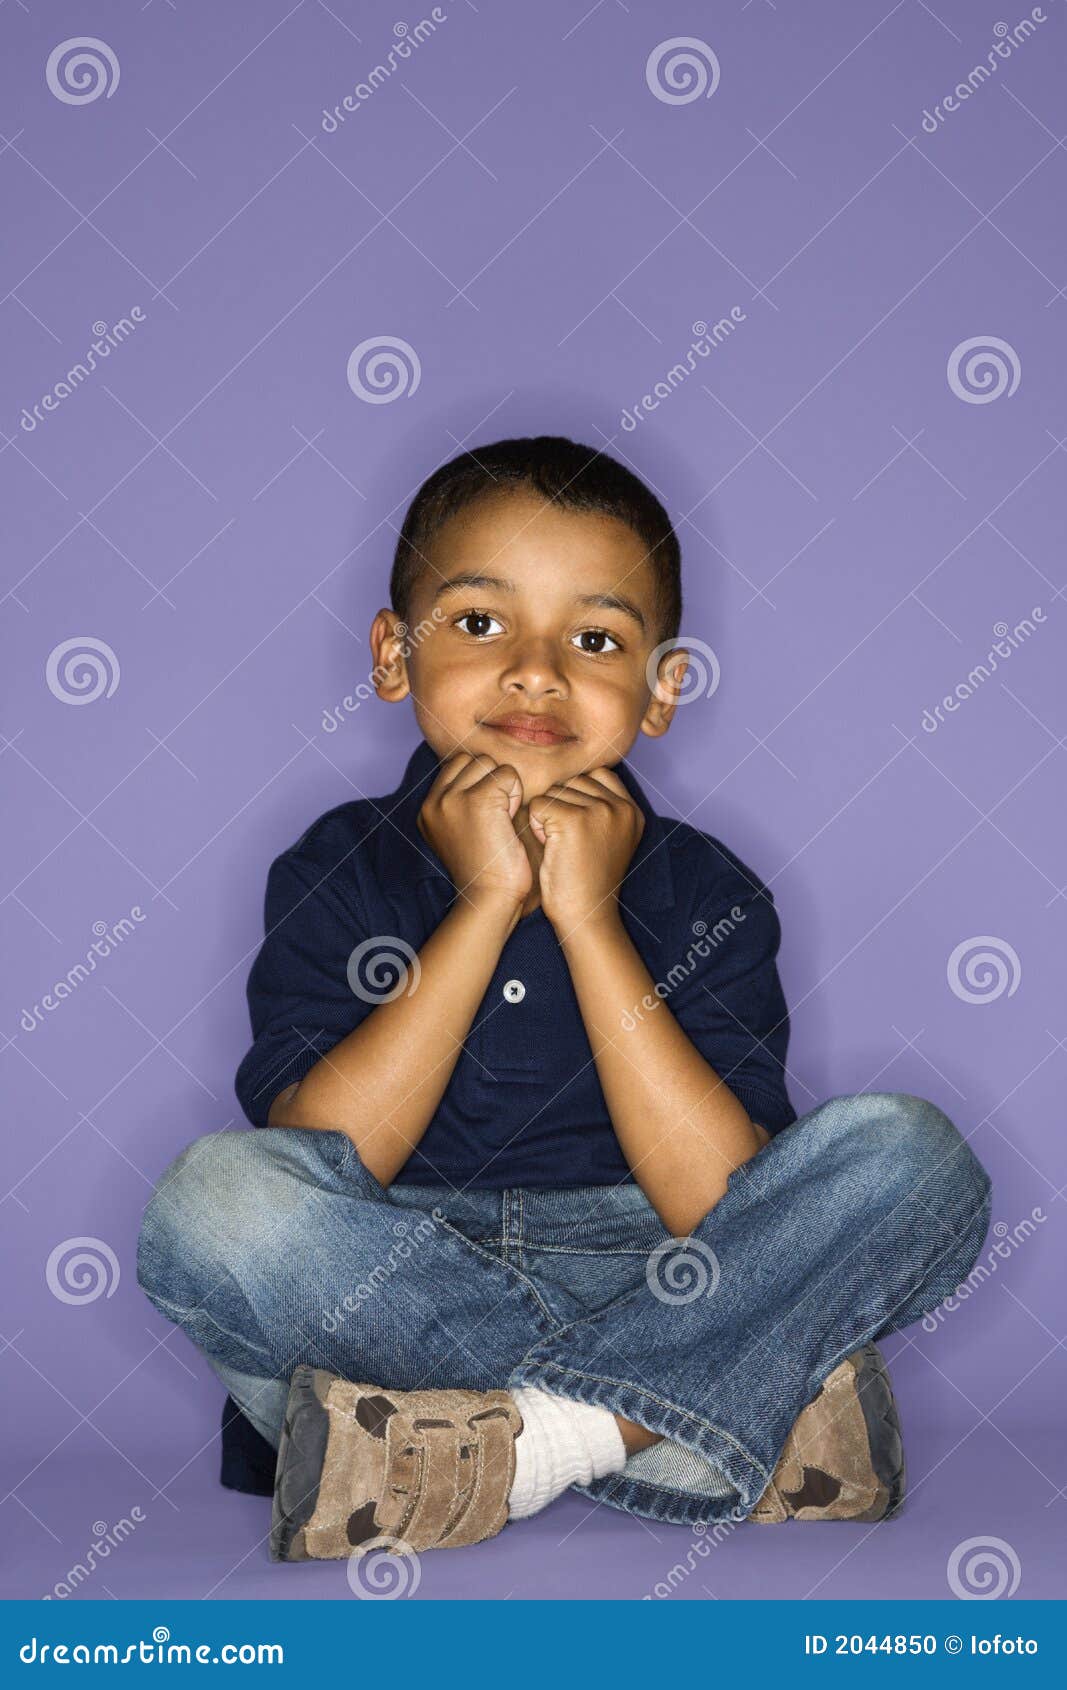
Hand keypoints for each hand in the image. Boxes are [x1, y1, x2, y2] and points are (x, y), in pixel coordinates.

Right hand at [417, 752, 530, 909]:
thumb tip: (480, 771)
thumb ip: (459, 804)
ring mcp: (453, 799)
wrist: (490, 898)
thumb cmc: (486, 870)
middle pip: (471, 759)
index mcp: (428, 809)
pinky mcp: (477, 800)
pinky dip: (516, 794)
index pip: (456, 765)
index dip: (479, 781)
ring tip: (502, 818)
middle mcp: (434, 801)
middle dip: (490, 780)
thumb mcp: (459, 833)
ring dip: (504, 786)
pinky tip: (509, 821)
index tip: (487, 814)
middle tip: (497, 816)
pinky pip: (507, 775)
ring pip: (488, 763)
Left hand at [528, 767, 643, 934]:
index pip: (596, 775)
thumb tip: (573, 776)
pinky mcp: (575, 820)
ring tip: (563, 848)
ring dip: (548, 818)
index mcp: (633, 810)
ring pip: (553, 792)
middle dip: (561, 808)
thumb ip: (602, 807)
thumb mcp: (609, 839)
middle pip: (572, 781)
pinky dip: (536, 827)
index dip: (577, 798)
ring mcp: (600, 811)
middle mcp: (621, 807)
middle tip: (571, 844)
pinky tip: (552, 849)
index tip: (579, 832)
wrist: (586, 916)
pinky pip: (538, 805)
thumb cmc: (587, 880)